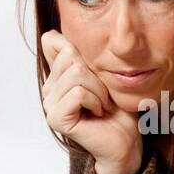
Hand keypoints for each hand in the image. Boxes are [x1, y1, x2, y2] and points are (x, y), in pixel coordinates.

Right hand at [40, 30, 141, 173]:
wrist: (125, 140)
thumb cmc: (117, 108)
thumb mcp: (100, 72)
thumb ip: (80, 55)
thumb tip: (53, 33)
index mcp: (56, 76)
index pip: (52, 41)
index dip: (77, 49)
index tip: (94, 73)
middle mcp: (48, 89)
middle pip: (70, 56)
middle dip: (96, 74)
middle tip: (103, 96)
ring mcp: (49, 104)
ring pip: (76, 74)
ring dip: (99, 90)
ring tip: (102, 105)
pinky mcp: (56, 118)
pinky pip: (78, 93)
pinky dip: (96, 101)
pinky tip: (98, 113)